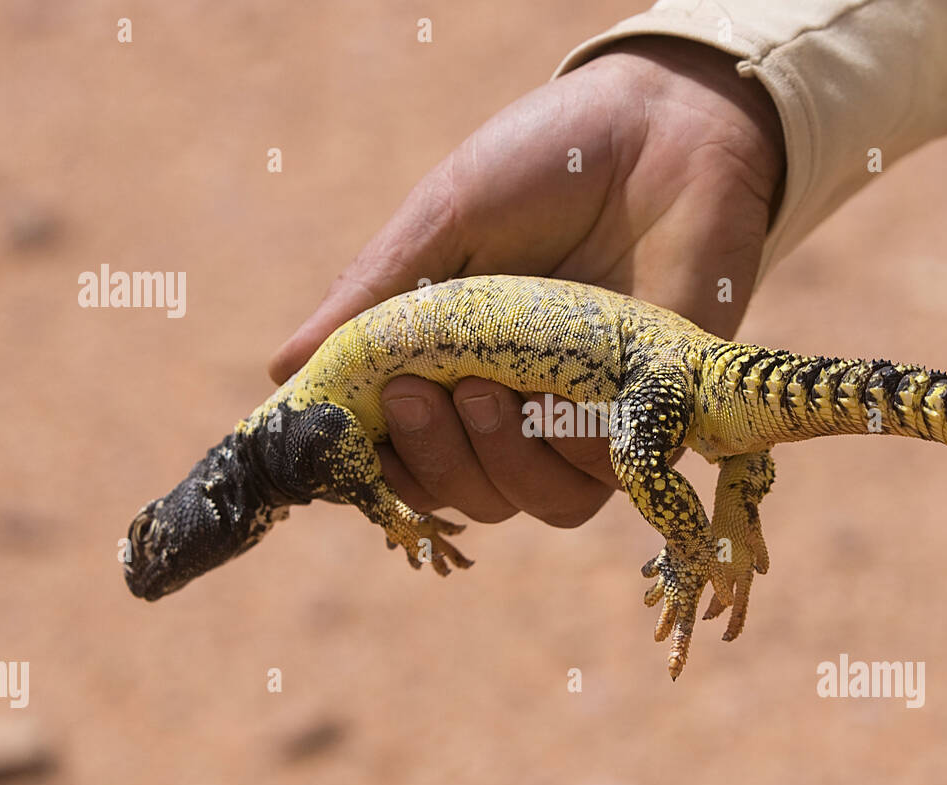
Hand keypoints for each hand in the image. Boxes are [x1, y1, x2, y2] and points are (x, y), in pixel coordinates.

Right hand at [268, 37, 783, 526]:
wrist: (663, 122)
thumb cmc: (545, 165)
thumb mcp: (443, 223)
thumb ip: (374, 300)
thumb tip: (283, 373)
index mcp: (462, 365)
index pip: (415, 458)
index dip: (383, 466)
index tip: (350, 436)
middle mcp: (523, 405)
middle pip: (472, 494)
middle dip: (433, 463)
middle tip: (411, 395)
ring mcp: (589, 414)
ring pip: (537, 499)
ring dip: (496, 463)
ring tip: (475, 390)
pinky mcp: (655, 413)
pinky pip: (606, 473)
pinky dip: (572, 449)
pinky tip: (555, 398)